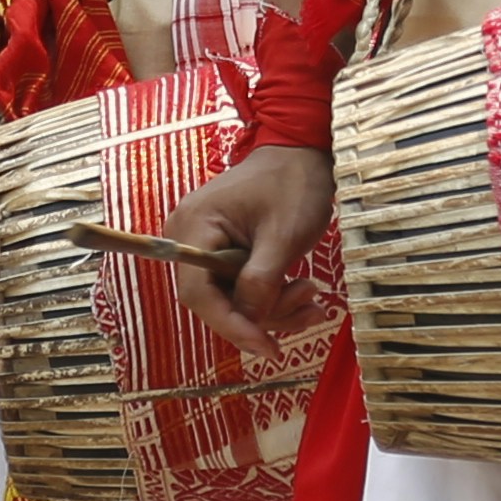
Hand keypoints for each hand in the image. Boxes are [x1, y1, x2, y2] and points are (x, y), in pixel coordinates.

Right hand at [165, 143, 339, 347]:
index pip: (198, 293)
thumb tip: (250, 322)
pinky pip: (241, 288)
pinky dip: (272, 297)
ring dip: (275, 308)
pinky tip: (303, 292)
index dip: (231, 325)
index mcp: (194, 226)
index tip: (265, 347)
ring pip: (232, 300)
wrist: (301, 153)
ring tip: (312, 292)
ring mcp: (204, 245)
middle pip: (215, 301)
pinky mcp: (222, 252)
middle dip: (263, 314)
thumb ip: (262, 281)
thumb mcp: (283, 235)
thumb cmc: (293, 184)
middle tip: (308, 304)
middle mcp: (188, 238)